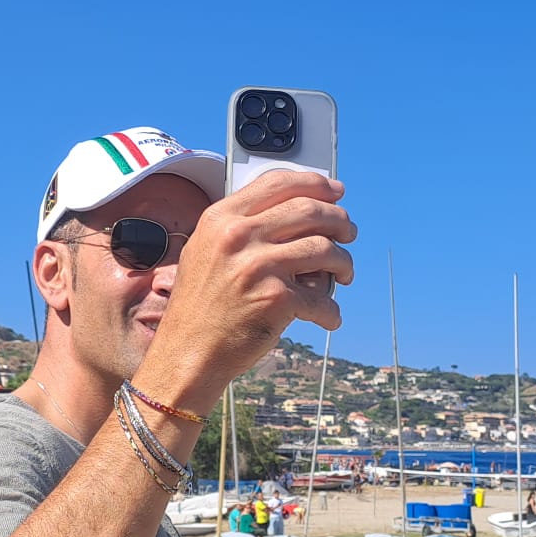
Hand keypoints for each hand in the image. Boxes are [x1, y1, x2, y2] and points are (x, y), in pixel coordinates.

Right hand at [141, 168, 355, 405]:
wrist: (187, 354)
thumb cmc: (200, 308)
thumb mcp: (205, 251)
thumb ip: (241, 226)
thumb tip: (294, 210)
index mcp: (221, 219)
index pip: (278, 183)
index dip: (316, 184)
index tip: (335, 193)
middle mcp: (239, 236)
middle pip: (309, 210)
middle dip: (339, 221)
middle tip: (348, 233)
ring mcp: (259, 266)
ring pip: (325, 248)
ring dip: (343, 262)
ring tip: (343, 274)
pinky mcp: (276, 299)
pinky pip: (322, 298)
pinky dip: (331, 310)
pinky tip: (328, 317)